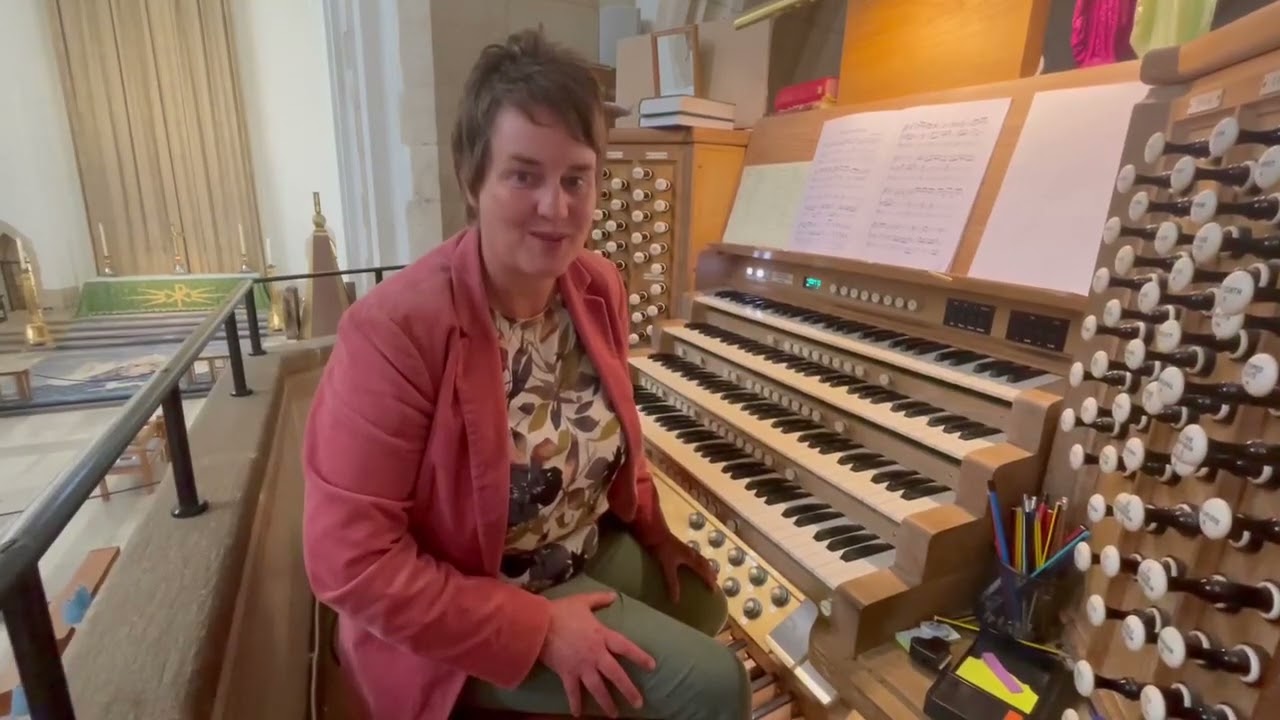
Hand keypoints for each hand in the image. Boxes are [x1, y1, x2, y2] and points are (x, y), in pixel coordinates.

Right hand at [539, 592, 655, 716]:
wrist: (538, 624)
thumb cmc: (561, 611)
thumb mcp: (582, 601)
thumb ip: (599, 599)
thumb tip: (614, 595)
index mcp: (602, 636)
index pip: (626, 647)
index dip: (640, 657)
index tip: (652, 666)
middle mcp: (595, 654)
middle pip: (616, 675)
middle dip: (628, 690)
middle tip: (638, 703)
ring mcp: (581, 666)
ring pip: (597, 688)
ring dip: (606, 703)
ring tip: (614, 715)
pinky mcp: (566, 673)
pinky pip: (572, 692)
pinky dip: (575, 703)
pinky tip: (578, 715)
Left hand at [650, 532, 716, 603]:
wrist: (655, 532)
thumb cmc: (662, 549)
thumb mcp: (667, 566)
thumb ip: (672, 582)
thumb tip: (676, 600)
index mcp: (691, 558)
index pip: (704, 571)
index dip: (709, 580)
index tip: (714, 590)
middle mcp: (691, 553)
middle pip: (705, 563)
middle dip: (710, 572)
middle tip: (715, 580)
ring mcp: (686, 548)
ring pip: (700, 558)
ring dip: (706, 566)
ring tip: (708, 572)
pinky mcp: (681, 546)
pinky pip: (694, 555)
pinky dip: (698, 561)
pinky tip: (692, 562)